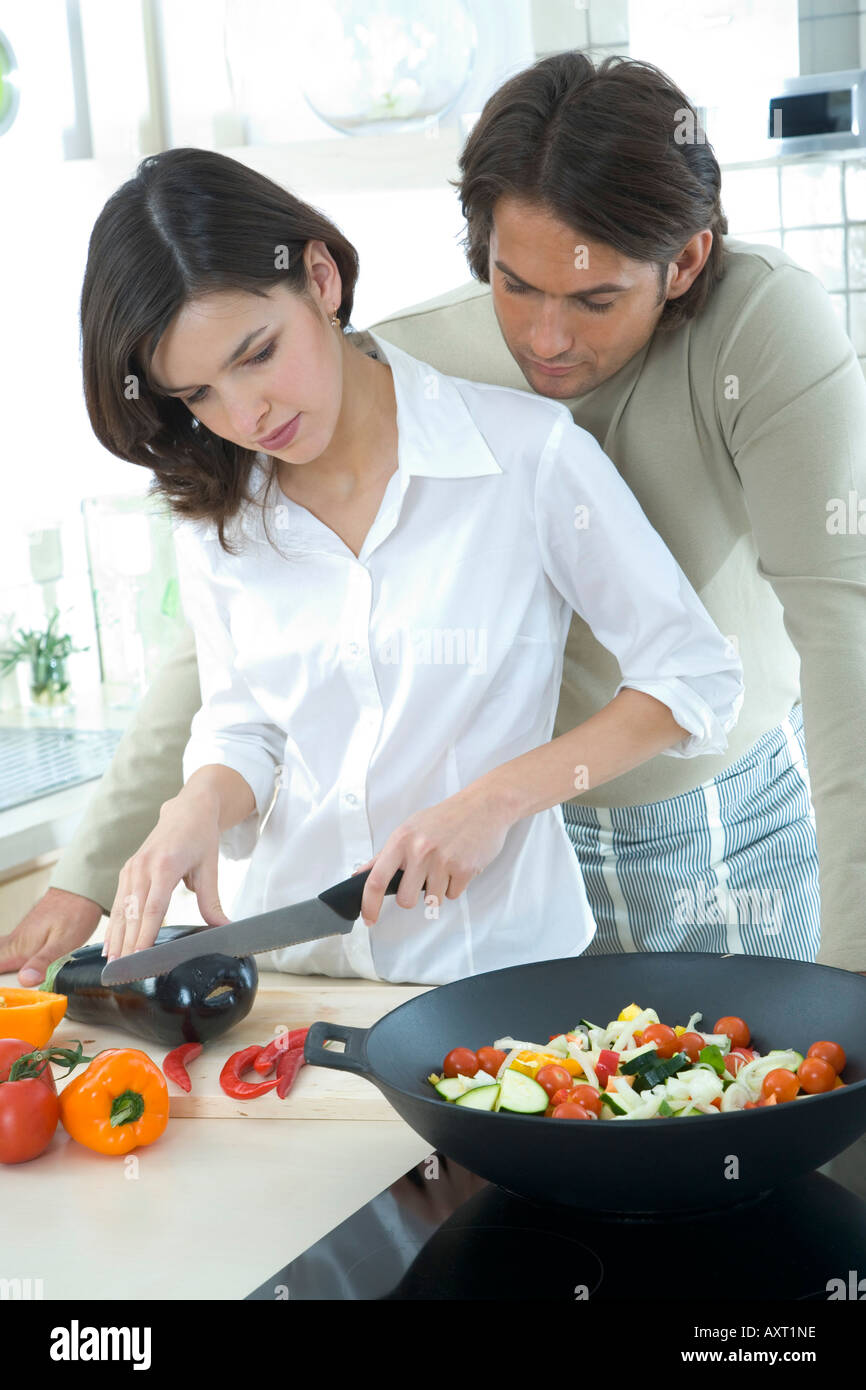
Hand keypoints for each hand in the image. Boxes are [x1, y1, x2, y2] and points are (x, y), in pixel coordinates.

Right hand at [0, 887, 103, 985]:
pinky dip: (4, 958)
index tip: (0, 993)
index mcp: (20, 948)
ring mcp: (19, 938)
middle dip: (0, 976)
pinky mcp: (26, 936)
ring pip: (0, 954)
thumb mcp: (64, 941)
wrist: (80, 890)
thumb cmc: (74, 912)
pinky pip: (6, 949)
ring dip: (2, 967)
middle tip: (3, 992)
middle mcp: (15, 943)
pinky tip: (10, 965)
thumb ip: (44, 961)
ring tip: (6, 981)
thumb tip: (25, 980)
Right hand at [103, 792, 229, 960]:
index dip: (145, 935)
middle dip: (126, 944)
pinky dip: (113, 925)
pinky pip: (117, 902)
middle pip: (132, 913)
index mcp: (165, 865)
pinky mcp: (127, 870)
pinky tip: (109, 945)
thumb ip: (212, 902)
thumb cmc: (201, 837)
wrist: (187, 810)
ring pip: (120, 910)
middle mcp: (143, 867)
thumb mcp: (210, 867)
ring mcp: (131, 868)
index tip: (140, 958)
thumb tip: (225, 929)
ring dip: (115, 938)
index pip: (152, 908)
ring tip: (112, 965)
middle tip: (121, 972)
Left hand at [357, 785, 514, 925]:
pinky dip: (455, 886)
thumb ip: (385, 855)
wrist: (483, 806)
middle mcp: (420, 851)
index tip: (369, 919)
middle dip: (413, 897)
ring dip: (437, 890)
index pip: (377, 880)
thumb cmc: (445, 817)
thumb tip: (361, 874)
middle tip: (422, 879)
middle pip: (406, 900)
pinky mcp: (464, 870)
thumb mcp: (410, 829)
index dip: (369, 905)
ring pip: (432, 901)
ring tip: (444, 866)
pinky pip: (453, 895)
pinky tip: (458, 865)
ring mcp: (443, 861)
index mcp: (402, 840)